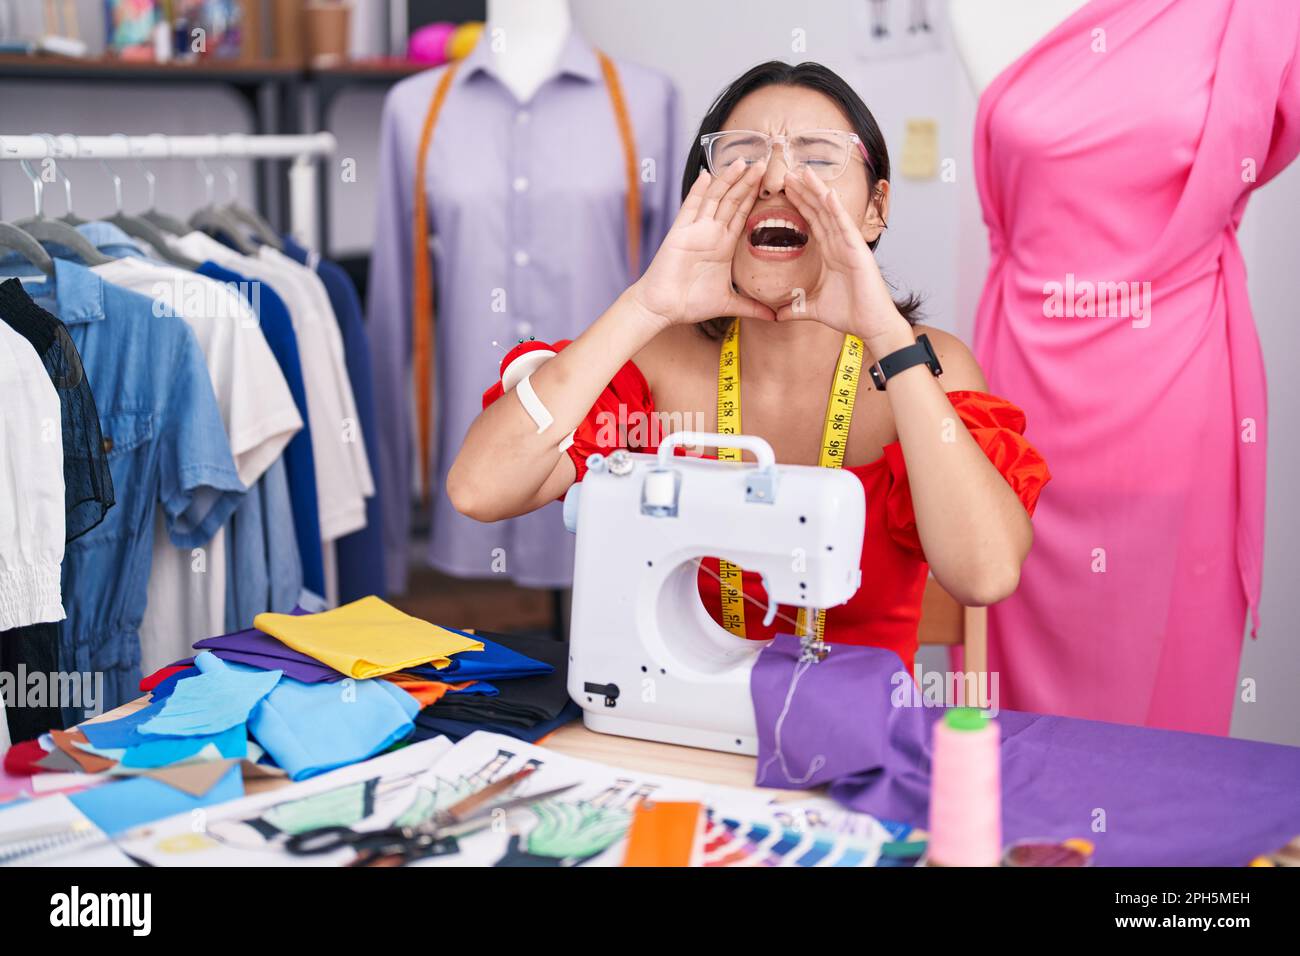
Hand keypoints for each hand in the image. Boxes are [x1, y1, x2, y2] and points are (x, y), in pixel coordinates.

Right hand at [630, 159, 776, 326]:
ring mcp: (696, 230)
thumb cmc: (691, 304)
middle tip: (764, 162)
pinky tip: (706, 175)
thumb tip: (774, 317)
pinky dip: (698, 191)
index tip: (771, 181)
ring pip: (715, 199)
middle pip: (732, 201)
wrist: (664, 308)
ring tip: (742, 161)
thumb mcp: (729, 303)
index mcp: (724, 245)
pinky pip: (690, 208)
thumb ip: (751, 307)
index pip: (743, 215)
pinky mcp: (680, 233)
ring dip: (727, 180)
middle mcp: (711, 233)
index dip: (755, 197)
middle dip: (747, 182)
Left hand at [779, 166, 913, 352]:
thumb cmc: (849, 314)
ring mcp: (849, 245)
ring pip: (830, 213)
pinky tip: (827, 192)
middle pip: (820, 211)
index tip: (786, 189)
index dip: (801, 204)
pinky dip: (836, 209)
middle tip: (789, 172)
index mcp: (831, 253)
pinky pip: (844, 226)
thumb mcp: (813, 310)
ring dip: (817, 191)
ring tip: (804, 172)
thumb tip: (777, 316)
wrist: (870, 325)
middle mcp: (840, 244)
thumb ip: (796, 308)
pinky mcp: (857, 251)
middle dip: (805, 192)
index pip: (813, 222)